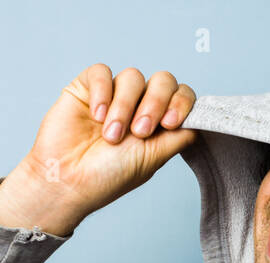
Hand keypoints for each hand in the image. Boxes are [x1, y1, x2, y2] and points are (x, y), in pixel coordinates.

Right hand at [0, 65, 197, 234]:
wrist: (67, 182)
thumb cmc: (107, 177)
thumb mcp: (152, 159)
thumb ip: (178, 137)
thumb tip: (202, 120)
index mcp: (159, 123)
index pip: (182, 96)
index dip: (182, 103)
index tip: (170, 122)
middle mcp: (139, 106)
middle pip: (163, 80)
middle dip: (155, 103)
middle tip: (140, 132)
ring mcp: (113, 95)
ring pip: (132, 77)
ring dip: (125, 106)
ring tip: (111, 135)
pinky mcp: (86, 88)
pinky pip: (101, 72)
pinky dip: (102, 92)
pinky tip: (96, 116)